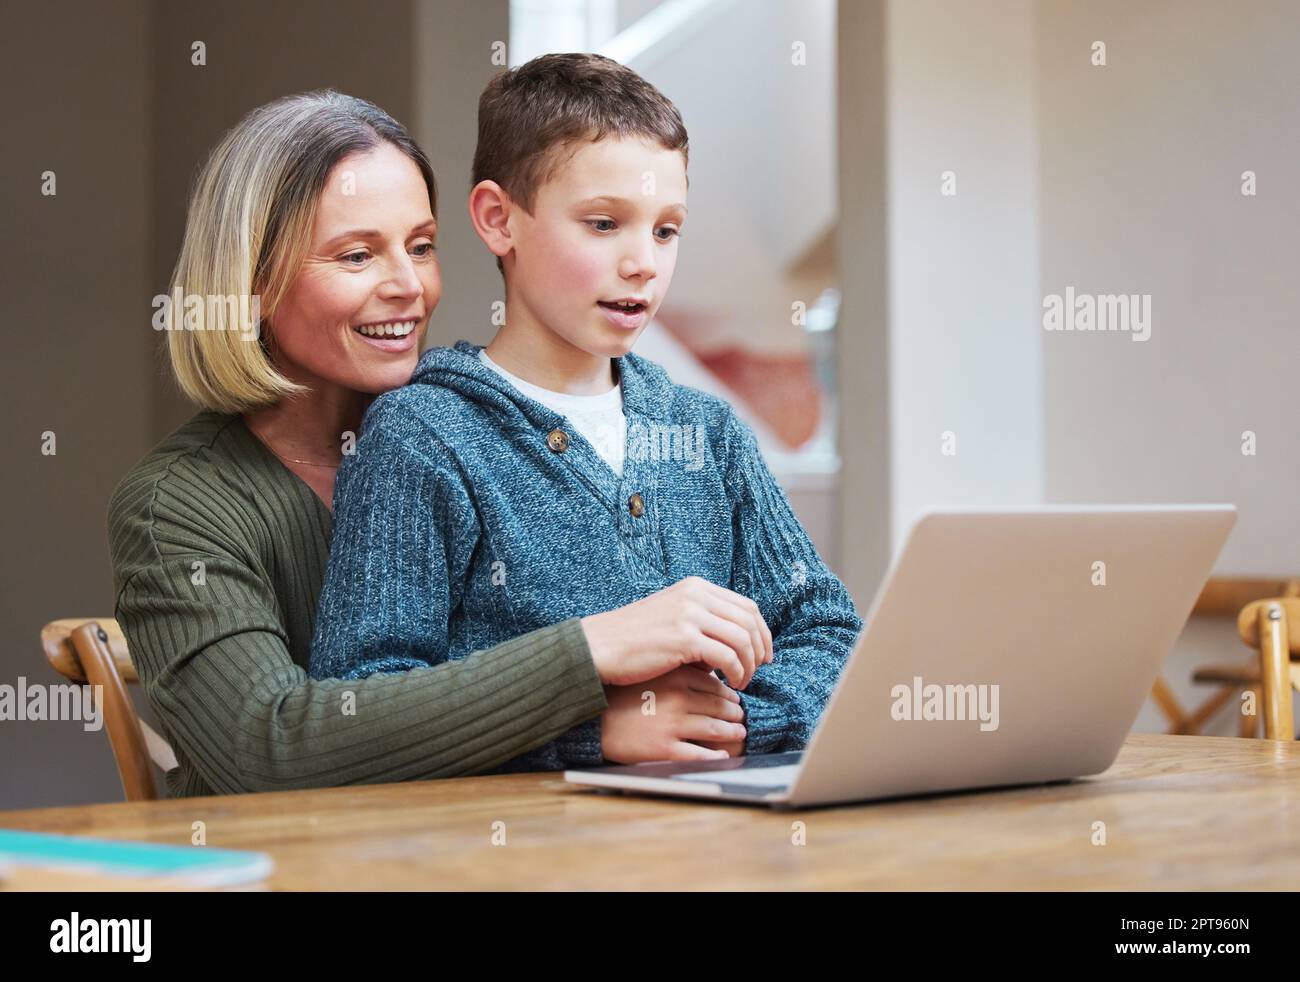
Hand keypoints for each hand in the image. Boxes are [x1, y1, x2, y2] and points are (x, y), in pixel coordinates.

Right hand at [581, 576, 772, 689]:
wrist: (599, 647)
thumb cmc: (633, 639)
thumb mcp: (672, 616)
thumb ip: (702, 621)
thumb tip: (733, 642)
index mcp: (695, 587)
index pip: (745, 606)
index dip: (761, 631)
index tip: (763, 654)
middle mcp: (696, 595)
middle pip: (749, 621)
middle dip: (759, 648)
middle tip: (758, 670)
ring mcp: (689, 614)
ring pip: (742, 639)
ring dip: (748, 664)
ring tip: (741, 682)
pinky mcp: (684, 638)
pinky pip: (727, 656)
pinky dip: (735, 672)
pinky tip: (729, 684)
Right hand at [600, 665, 747, 763]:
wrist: (593, 716)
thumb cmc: (622, 691)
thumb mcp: (652, 667)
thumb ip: (680, 664)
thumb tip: (711, 664)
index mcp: (676, 675)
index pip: (716, 684)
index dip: (730, 692)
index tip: (735, 698)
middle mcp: (677, 698)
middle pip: (721, 706)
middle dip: (735, 713)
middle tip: (740, 716)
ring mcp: (671, 724)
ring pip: (716, 729)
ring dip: (732, 732)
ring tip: (738, 733)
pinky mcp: (664, 748)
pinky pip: (701, 754)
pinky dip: (716, 756)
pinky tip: (722, 756)